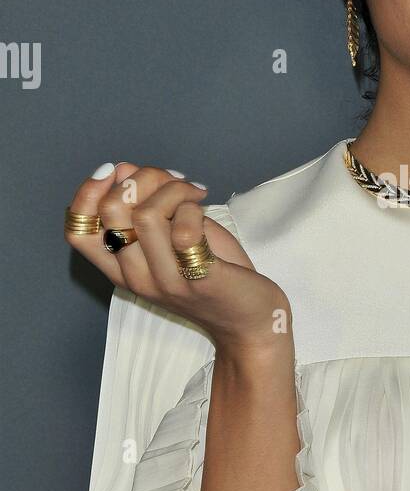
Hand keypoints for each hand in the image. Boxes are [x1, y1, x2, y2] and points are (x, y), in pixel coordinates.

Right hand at [65, 162, 293, 357]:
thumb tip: (124, 170)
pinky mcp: (198, 280)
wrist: (252, 320)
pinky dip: (195, 210)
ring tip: (194, 195)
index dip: (87, 192)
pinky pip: (185, 230)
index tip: (116, 171)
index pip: (78, 231)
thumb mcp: (170, 237)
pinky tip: (205, 210)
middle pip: (111, 210)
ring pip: (146, 214)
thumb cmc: (212, 272)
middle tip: (173, 183)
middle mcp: (137, 278)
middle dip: (142, 178)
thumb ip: (144, 206)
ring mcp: (166, 282)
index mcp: (122, 270)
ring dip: (173, 190)